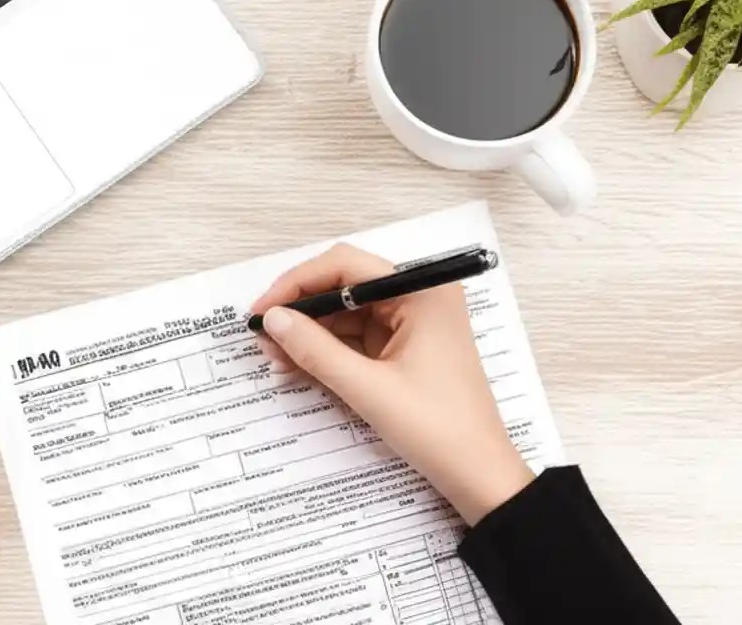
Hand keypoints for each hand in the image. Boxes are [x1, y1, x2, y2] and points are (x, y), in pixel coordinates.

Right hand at [251, 244, 532, 524]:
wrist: (479, 475)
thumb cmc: (437, 429)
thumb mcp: (368, 389)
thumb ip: (315, 350)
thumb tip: (272, 320)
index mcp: (422, 292)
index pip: (345, 266)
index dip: (297, 284)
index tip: (262, 310)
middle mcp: (420, 297)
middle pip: (344, 286)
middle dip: (301, 311)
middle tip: (262, 338)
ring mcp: (414, 322)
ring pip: (346, 314)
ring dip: (311, 333)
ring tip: (276, 358)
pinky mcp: (406, 348)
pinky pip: (357, 338)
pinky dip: (328, 350)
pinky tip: (298, 365)